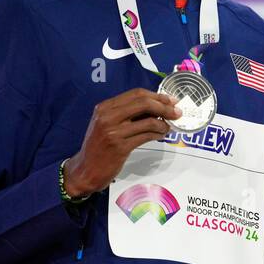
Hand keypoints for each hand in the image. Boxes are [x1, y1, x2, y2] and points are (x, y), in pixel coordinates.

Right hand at [62, 88, 181, 196]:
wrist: (85, 169)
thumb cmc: (99, 147)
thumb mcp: (107, 124)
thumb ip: (126, 114)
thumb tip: (156, 107)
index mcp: (105, 107)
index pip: (136, 94)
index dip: (157, 96)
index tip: (170, 100)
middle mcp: (108, 116)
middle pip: (144, 103)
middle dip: (164, 106)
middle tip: (177, 112)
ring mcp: (113, 131)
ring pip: (148, 121)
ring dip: (163, 123)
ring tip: (168, 127)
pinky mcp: (120, 147)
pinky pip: (146, 136)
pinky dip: (158, 134)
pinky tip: (161, 135)